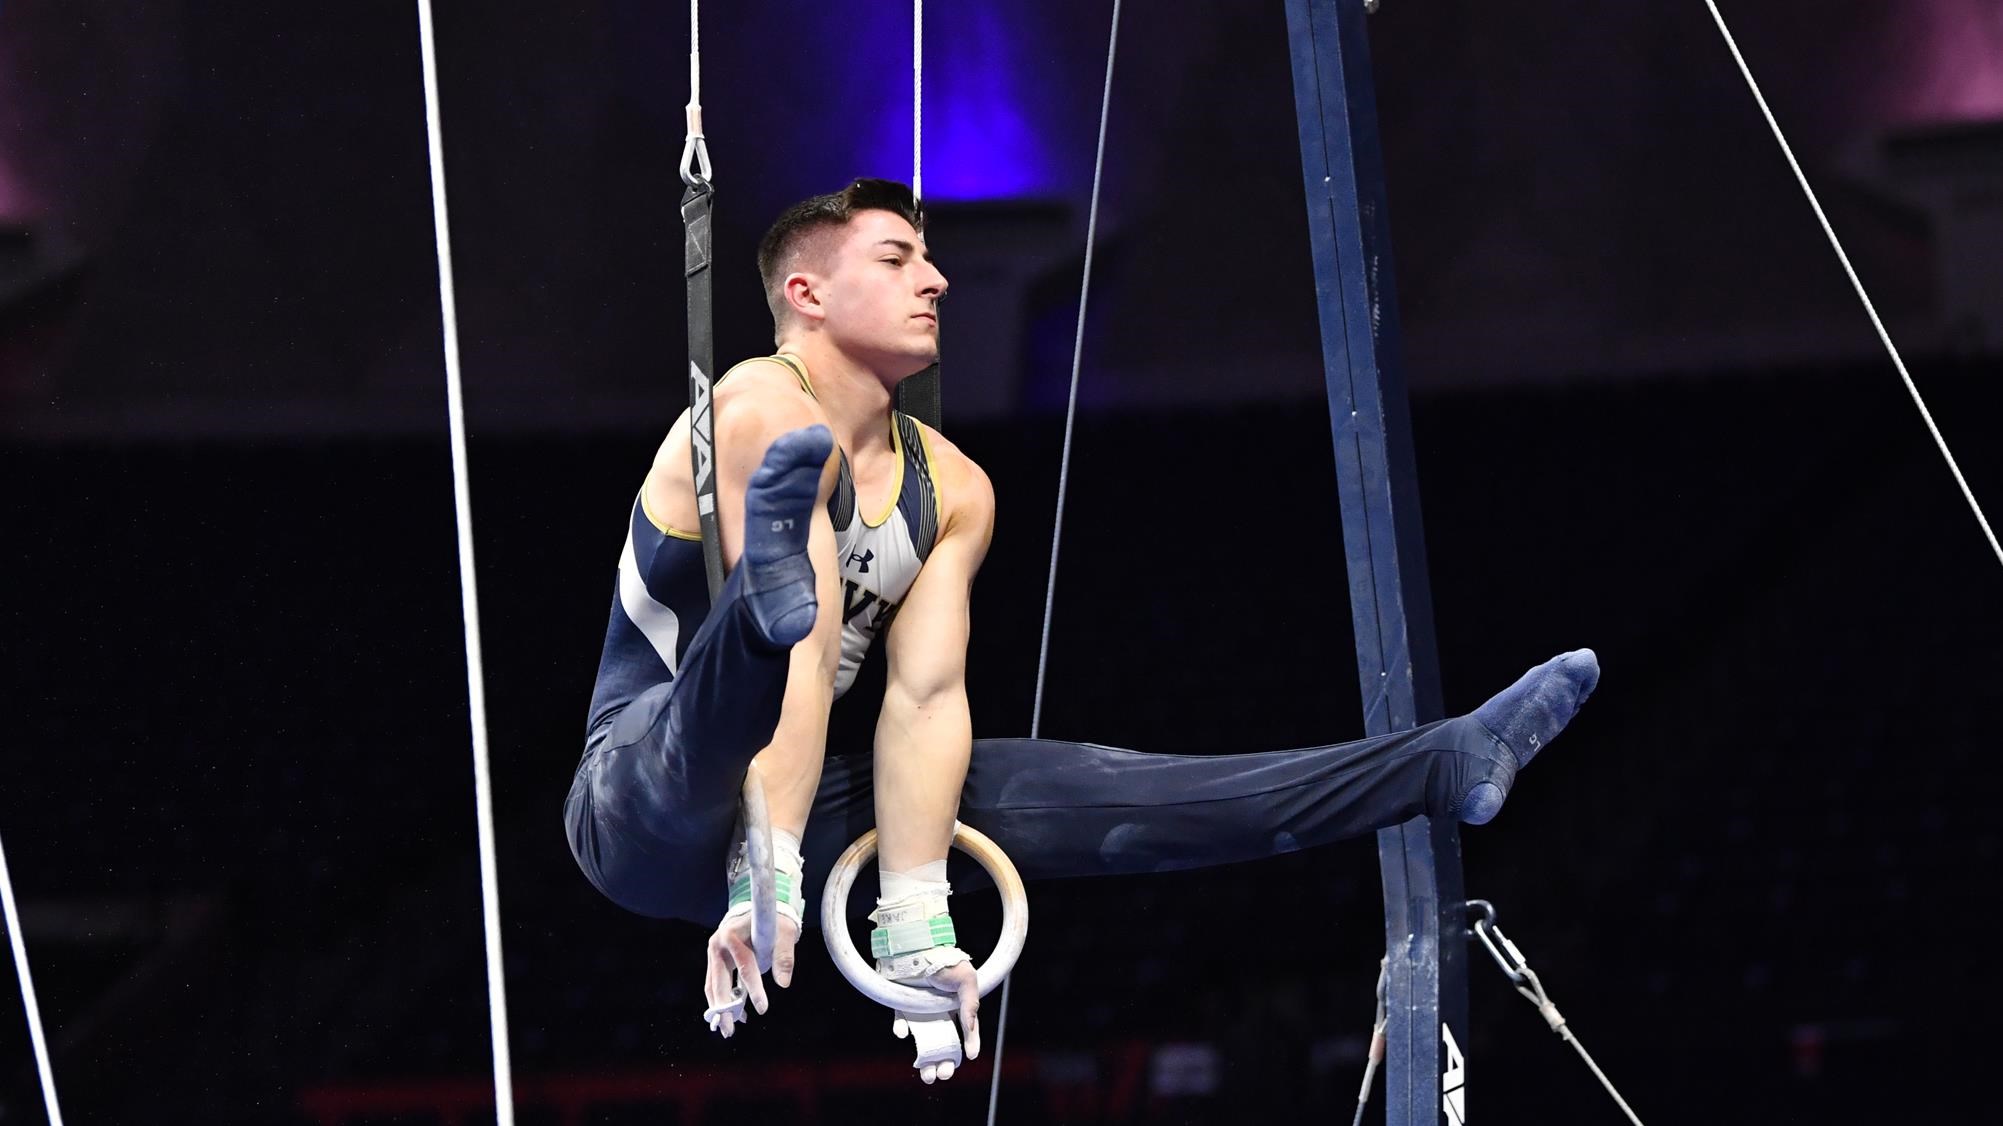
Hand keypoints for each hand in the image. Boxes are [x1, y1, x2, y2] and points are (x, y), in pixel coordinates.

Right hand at [701, 908, 799, 1037]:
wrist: (757, 907)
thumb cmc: (772, 919)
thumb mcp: (784, 933)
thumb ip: (784, 957)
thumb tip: (784, 984)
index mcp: (732, 934)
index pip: (744, 966)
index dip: (753, 988)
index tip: (763, 1008)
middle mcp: (717, 944)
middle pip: (718, 981)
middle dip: (724, 1008)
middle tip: (730, 1029)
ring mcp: (713, 952)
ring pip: (712, 985)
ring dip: (719, 1008)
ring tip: (728, 1029)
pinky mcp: (715, 959)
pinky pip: (716, 983)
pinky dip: (722, 999)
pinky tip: (734, 1014)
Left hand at [891, 959, 980, 1082]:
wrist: (919, 944)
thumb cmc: (945, 961)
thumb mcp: (967, 980)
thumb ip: (971, 1006)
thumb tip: (972, 1033)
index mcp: (956, 1008)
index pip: (963, 1033)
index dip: (967, 1045)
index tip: (968, 1058)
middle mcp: (937, 1012)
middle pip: (941, 1045)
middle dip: (942, 1063)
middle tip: (942, 1074)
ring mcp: (919, 1010)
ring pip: (922, 1042)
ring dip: (923, 1059)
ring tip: (925, 1073)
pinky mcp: (902, 1005)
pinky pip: (901, 1021)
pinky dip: (901, 1028)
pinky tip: (903, 1033)